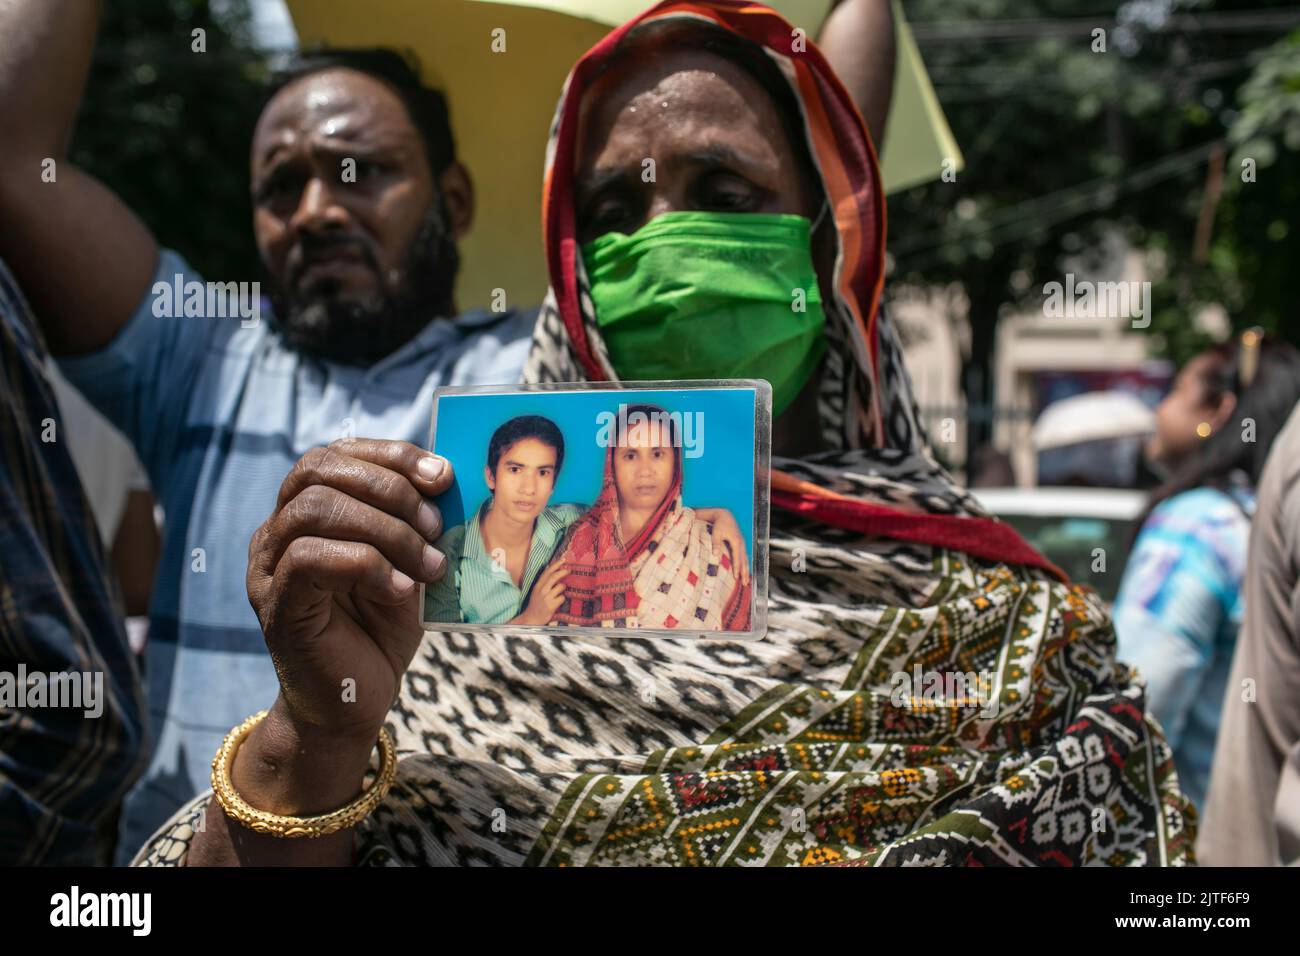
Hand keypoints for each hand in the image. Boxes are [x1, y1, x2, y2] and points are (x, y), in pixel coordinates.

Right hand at [246, 438, 452, 743]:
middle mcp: (277, 532)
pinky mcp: (274, 605)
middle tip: (435, 526)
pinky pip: (309, 558)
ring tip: (427, 564)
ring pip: (315, 509)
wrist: (353, 703)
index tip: (441, 475)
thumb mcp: (407, 563)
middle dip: (390, 488)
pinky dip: (366, 565)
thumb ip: (415, 522)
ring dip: (385, 530)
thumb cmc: (381, 630)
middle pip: (318, 469)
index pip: (334, 454)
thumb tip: (446, 477)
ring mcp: (269, 567)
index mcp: (306, 512)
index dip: (389, 454)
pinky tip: (400, 590)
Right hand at [510, 560, 567, 625]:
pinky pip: (562, 597)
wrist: (531, 619)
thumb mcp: (537, 592)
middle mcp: (541, 590)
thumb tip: (554, 572)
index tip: (563, 560)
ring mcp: (546, 598)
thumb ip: (544, 583)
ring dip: (563, 587)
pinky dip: (562, 598)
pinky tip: (558, 602)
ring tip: (561, 591)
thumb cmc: (536, 605)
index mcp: (537, 586)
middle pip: (554, 577)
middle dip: (563, 571)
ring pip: (560, 586)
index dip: (556, 565)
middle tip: (569, 570)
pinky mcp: (551, 605)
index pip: (547, 572)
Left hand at [696, 507, 750, 585]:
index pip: (737, 557)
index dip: (736, 567)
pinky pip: (744, 556)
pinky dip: (745, 564)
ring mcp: (742, 543)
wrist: (724, 515)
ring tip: (746, 580)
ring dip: (746, 570)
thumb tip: (715, 555)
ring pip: (745, 559)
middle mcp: (741, 542)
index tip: (736, 577)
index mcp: (736, 540)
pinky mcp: (740, 543)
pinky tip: (744, 570)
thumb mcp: (716, 532)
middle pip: (744, 560)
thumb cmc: (719, 524)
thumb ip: (716, 543)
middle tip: (745, 583)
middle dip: (744, 572)